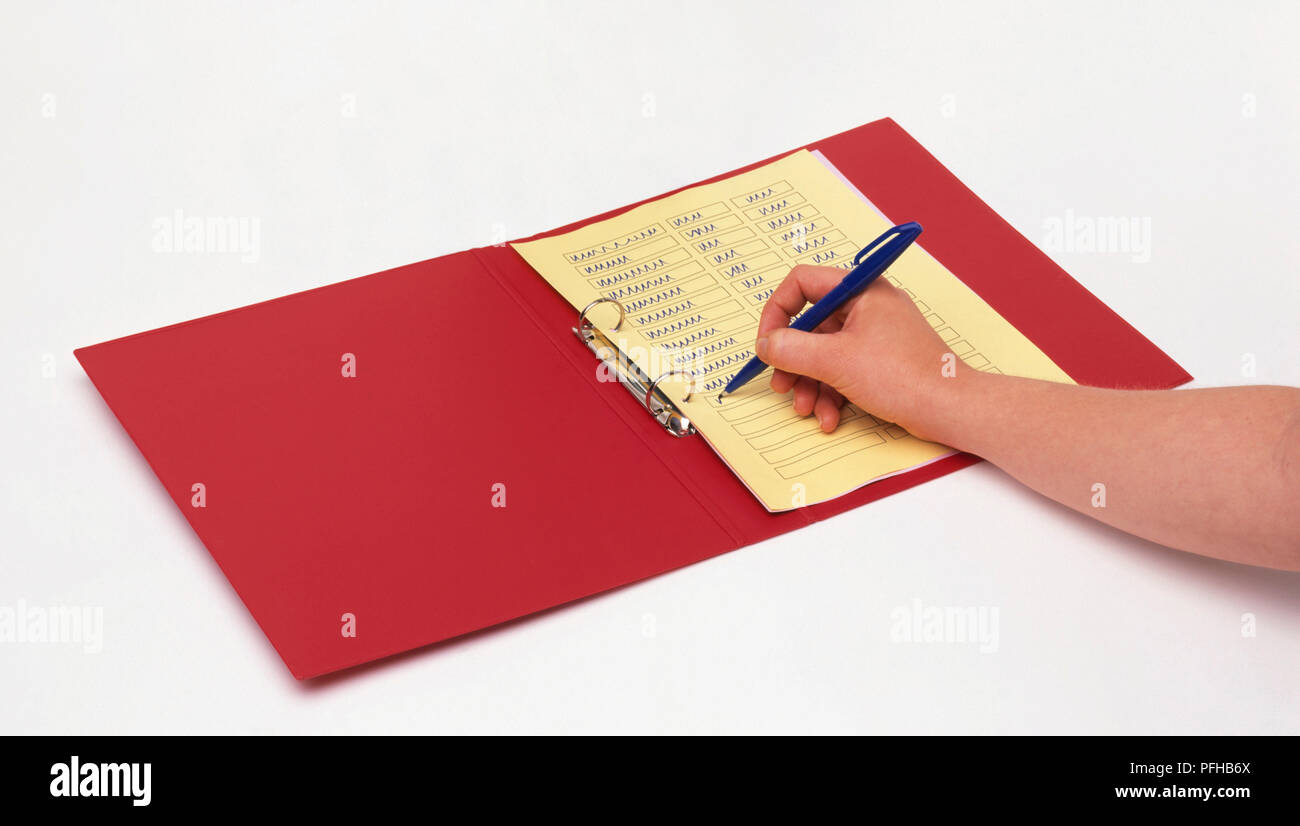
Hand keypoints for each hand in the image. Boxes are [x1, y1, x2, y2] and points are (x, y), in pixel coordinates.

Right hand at [755, 264, 965, 438]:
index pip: (802, 283)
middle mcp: (867, 307)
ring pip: (823, 353)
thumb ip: (791, 349)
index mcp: (861, 290)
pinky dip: (831, 394)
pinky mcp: (879, 362)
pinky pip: (842, 371)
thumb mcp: (835, 361)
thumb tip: (765, 344)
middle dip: (792, 360)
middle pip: (810, 325)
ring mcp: (874, 335)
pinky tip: (830, 418)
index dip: (778, 312)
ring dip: (809, 384)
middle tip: (781, 384)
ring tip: (807, 409)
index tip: (767, 343)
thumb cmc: (905, 376)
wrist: (949, 409)